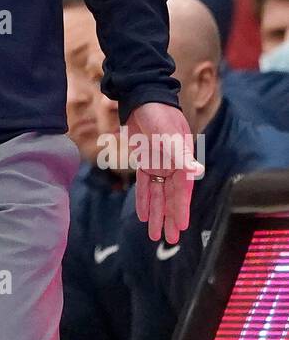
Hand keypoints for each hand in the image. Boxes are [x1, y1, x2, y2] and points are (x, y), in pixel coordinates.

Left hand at [129, 103, 202, 244]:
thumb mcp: (170, 135)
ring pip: (157, 195)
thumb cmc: (159, 115)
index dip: (181, 209)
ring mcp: (159, 165)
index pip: (182, 191)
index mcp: (181, 161)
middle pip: (170, 197)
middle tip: (170, 240)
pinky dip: (143, 200)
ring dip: (156, 214)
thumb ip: (180, 155)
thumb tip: (196, 169)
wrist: (143, 99)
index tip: (182, 227)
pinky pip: (144, 185)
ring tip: (155, 234)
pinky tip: (143, 216)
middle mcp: (172, 166)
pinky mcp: (145, 162)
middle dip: (169, 218)